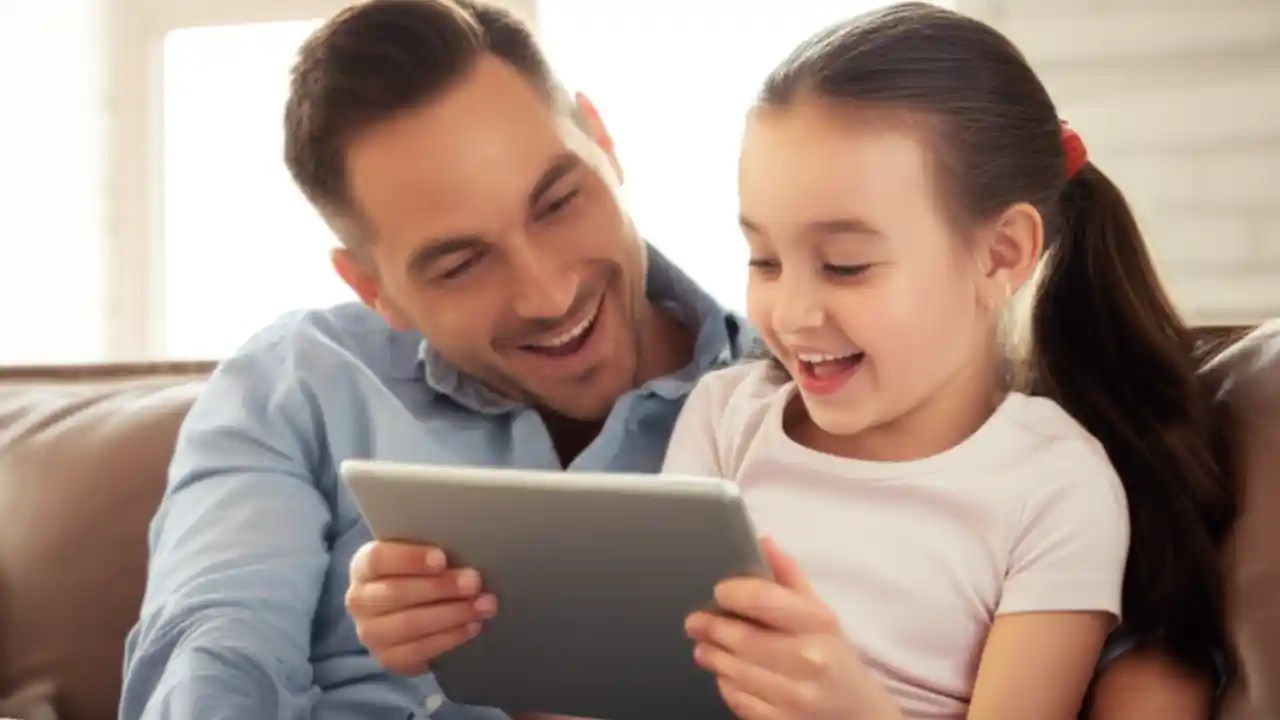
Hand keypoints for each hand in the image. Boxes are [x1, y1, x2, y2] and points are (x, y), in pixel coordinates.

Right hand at [346, 540, 497, 674]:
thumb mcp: (418, 558)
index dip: (409, 559)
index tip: (441, 559)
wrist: (407, 613)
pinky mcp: (387, 659)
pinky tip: (472, 626)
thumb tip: (466, 547)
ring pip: (409, 625)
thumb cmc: (418, 575)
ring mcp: (370, 633)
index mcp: (364, 566)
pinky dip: (449, 638)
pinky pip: (418, 651)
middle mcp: (359, 600)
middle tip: (474, 581)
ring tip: (483, 605)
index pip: (378, 559)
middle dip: (440, 587)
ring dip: (451, 614)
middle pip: (396, 593)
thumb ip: (431, 553)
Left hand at [684, 538, 901, 719]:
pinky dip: (727, 685)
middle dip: (712, 627)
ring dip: (713, 656)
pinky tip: (725, 675)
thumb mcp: (822, 615)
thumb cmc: (836, 658)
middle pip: (742, 639)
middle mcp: (808, 660)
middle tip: (695, 622)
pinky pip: (739, 700)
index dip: (734, 593)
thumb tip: (763, 542)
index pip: (764, 599)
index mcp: (818, 624)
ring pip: (735, 671)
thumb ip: (790, 578)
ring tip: (703, 647)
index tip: (720, 591)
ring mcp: (794, 696)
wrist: (859, 715)